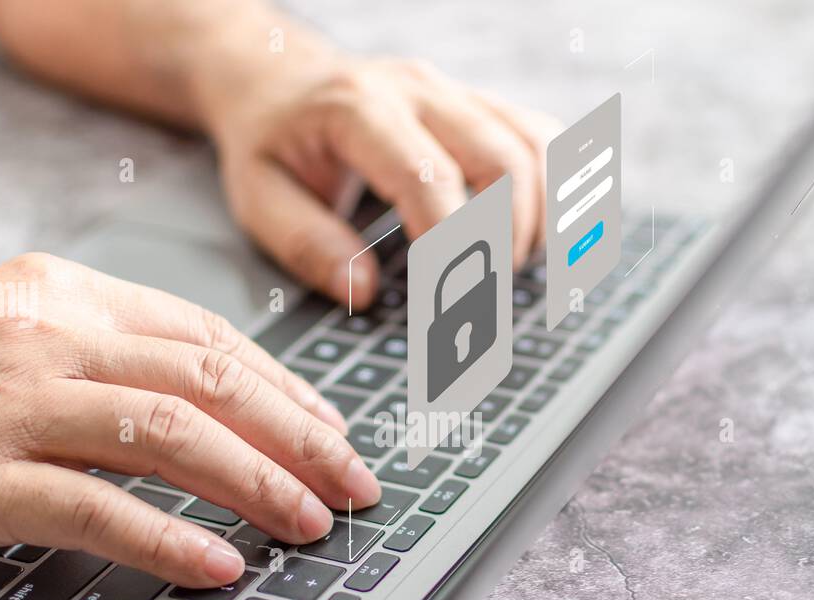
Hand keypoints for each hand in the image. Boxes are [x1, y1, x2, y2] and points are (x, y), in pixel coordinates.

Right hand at [0, 254, 381, 585]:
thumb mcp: (2, 332)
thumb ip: (99, 353)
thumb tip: (209, 408)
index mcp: (57, 291)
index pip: (205, 334)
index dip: (285, 389)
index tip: (332, 432)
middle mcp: (41, 333)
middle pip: (208, 377)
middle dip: (300, 435)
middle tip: (355, 484)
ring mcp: (4, 402)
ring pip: (170, 433)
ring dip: (258, 483)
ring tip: (312, 524)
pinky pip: (96, 506)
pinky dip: (169, 539)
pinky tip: (219, 565)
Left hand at [200, 50, 562, 308]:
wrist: (279, 79)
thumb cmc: (271, 143)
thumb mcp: (256, 196)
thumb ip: (304, 243)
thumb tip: (362, 291)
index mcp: (358, 109)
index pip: (429, 179)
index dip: (451, 249)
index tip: (452, 307)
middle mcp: (419, 90)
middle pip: (503, 159)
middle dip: (505, 240)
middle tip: (485, 299)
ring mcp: (456, 92)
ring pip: (536, 145)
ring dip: (540, 219)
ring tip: (510, 271)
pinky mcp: (479, 104)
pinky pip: (544, 137)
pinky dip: (557, 190)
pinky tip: (541, 236)